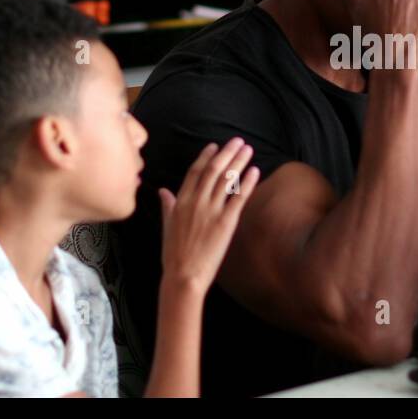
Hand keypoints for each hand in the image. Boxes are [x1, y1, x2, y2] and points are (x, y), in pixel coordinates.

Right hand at [158, 138, 260, 292]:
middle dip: (227, 153)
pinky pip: (238, 197)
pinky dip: (247, 182)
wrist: (183, 277)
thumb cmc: (173, 255)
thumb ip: (167, 206)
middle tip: (238, 141)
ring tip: (248, 150)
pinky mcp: (225, 222)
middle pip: (213, 170)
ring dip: (238, 162)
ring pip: (226, 179)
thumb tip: (163, 191)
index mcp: (180, 202)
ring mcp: (210, 211)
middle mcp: (195, 202)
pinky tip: (255, 171)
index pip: (195, 172)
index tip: (215, 146)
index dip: (206, 157)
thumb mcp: (166, 226)